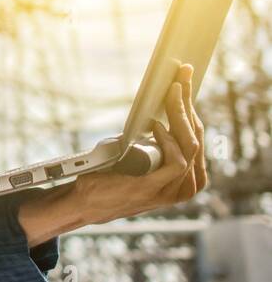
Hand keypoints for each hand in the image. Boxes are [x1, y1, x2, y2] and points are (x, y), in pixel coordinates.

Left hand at [73, 63, 206, 224]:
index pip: (197, 137)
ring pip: (190, 146)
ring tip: (172, 94)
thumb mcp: (137, 156)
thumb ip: (151, 143)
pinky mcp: (154, 191)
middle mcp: (184, 186)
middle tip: (182, 78)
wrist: (84, 203)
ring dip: (180, 116)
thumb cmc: (109, 177)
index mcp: (184, 177)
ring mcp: (172, 191)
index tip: (186, 83)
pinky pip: (176, 162)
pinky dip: (169, 141)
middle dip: (189, 105)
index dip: (192, 108)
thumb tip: (154, 110)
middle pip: (196, 138)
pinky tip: (158, 126)